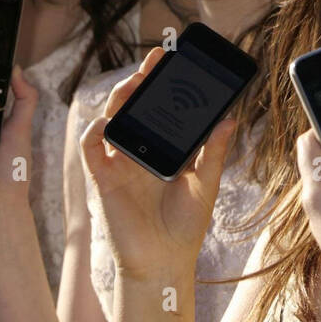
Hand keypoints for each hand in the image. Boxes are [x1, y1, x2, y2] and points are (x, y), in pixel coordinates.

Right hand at [78, 46, 236, 280]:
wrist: (163, 261)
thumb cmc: (185, 225)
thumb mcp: (205, 184)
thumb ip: (214, 152)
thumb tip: (229, 118)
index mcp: (165, 148)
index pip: (162, 108)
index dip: (165, 84)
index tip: (176, 61)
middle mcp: (140, 150)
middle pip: (135, 106)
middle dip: (142, 80)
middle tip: (155, 60)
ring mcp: (120, 162)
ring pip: (113, 119)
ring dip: (121, 97)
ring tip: (135, 81)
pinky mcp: (103, 178)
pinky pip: (90, 150)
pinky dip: (94, 133)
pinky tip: (108, 123)